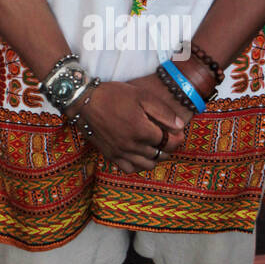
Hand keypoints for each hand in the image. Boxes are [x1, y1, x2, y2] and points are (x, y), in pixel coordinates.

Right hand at [64, 80, 186, 174]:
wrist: (84, 101)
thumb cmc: (114, 95)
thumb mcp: (142, 96)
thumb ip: (163, 112)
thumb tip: (180, 126)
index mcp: (142, 130)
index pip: (169, 142)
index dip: (177, 138)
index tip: (179, 133)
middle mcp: (132, 146)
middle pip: (160, 155)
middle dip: (168, 148)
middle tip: (168, 138)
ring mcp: (120, 152)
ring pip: (146, 165)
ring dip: (155, 158)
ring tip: (155, 147)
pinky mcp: (110, 155)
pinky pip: (129, 168)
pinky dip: (138, 165)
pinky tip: (139, 155)